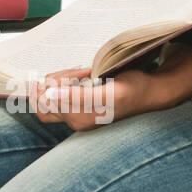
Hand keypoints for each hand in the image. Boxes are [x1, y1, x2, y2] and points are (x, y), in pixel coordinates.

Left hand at [30, 65, 158, 129]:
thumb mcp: (108, 93)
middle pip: (43, 99)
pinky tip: (84, 74)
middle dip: (58, 79)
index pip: (47, 99)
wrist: (147, 93)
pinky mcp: (78, 108)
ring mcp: (75, 115)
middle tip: (82, 71)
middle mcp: (74, 120)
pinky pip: (59, 93)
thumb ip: (78, 96)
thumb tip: (51, 94)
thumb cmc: (132, 91)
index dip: (58, 81)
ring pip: (49, 95)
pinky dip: (67, 79)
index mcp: (79, 119)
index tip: (80, 71)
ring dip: (63, 77)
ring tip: (85, 71)